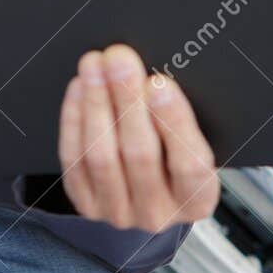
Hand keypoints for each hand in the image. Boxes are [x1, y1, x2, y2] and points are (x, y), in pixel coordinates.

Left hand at [57, 44, 218, 230]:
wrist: (149, 198)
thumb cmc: (176, 164)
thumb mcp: (193, 147)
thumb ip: (179, 121)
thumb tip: (151, 78)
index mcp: (197, 200)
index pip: (189, 164)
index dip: (174, 122)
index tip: (160, 83)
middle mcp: (158, 213)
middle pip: (140, 154)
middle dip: (128, 100)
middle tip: (120, 60)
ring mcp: (119, 213)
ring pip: (102, 155)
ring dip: (96, 103)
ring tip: (95, 66)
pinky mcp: (87, 205)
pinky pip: (75, 159)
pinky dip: (74, 119)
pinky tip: (80, 89)